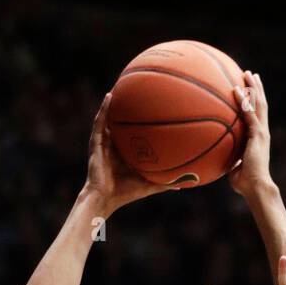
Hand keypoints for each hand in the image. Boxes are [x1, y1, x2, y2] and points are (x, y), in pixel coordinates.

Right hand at [86, 93, 180, 210]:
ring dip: (114, 102)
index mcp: (126, 153)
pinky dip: (104, 109)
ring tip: (121, 85)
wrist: (106, 198)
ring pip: (109, 118)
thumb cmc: (127, 193)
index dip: (141, 121)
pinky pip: (99, 123)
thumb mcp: (151, 184)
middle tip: (139, 90)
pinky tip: (109, 96)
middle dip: (128, 108)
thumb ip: (168, 181)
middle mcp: (115, 145)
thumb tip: (190, 181)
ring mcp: (104, 143)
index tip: (154, 106)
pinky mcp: (95, 143)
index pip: (134, 133)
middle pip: (122, 122)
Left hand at [228, 71, 271, 197]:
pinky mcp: (258, 136)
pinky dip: (243, 102)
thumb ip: (229, 159)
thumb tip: (217, 159)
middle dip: (256, 88)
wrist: (256, 187)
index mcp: (259, 138)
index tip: (251, 89)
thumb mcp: (235, 167)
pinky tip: (236, 90)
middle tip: (251, 75)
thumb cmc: (245, 183)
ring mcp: (262, 133)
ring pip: (258, 105)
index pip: (258, 115)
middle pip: (261, 105)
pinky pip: (249, 114)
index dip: (255, 101)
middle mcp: (263, 132)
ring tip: (247, 74)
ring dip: (253, 88)